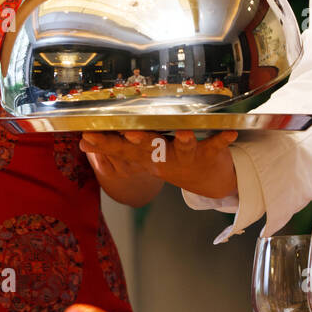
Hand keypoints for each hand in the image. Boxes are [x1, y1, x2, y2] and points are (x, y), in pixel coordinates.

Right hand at [80, 130, 238, 198]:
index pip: (121, 148)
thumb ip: (112, 146)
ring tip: (184, 132)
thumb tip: (81, 141)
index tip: (88, 134)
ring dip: (183, 140)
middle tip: (129, 131)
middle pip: (149, 148)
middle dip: (139, 140)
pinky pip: (216, 146)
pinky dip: (223, 140)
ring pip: (183, 148)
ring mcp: (186, 156)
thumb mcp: (139, 155)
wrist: (206, 180)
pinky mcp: (208, 154)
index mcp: (145, 154)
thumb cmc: (167, 158)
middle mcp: (164, 156)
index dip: (104, 143)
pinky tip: (230, 133)